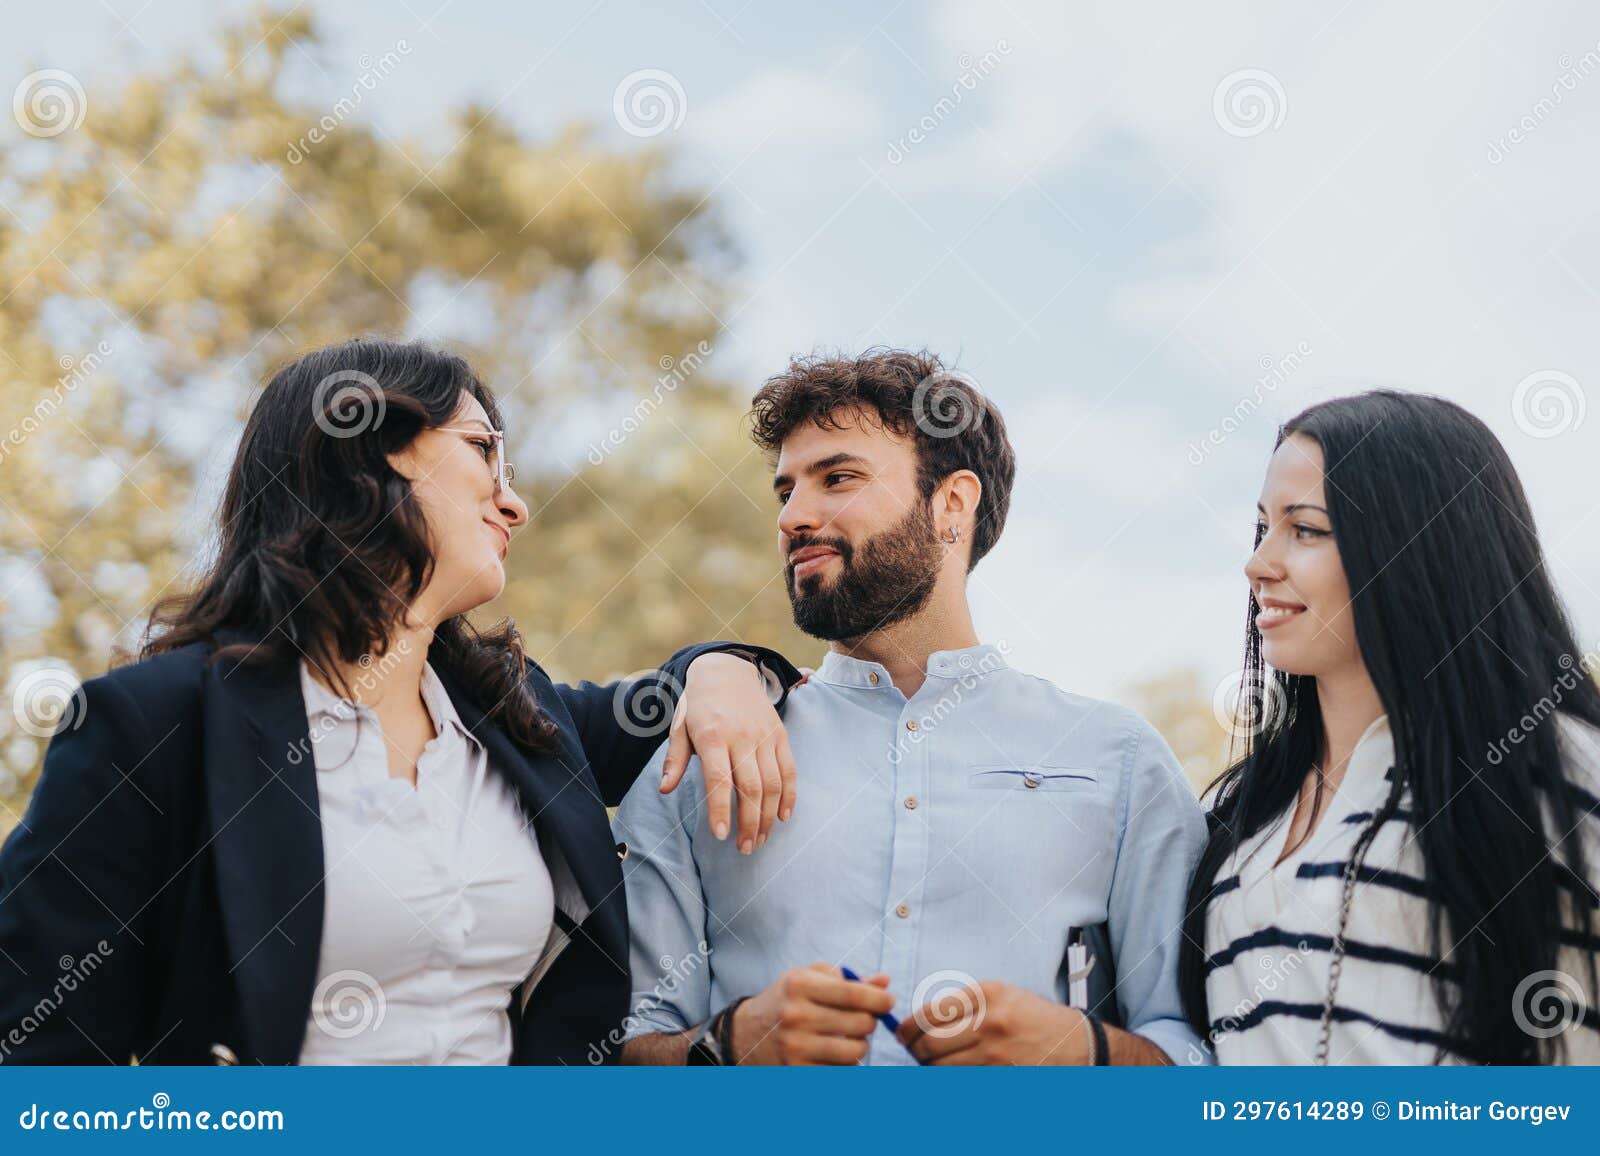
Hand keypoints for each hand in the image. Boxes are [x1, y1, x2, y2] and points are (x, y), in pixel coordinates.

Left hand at [664, 652, 796, 852]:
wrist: (727, 670)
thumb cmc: (698, 704)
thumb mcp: (680, 726)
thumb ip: (675, 759)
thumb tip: (664, 790)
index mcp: (713, 736)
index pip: (719, 779)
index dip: (721, 809)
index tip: (721, 835)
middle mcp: (742, 737)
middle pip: (750, 788)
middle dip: (749, 823)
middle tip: (745, 849)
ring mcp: (764, 736)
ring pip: (772, 783)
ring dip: (769, 817)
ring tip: (760, 840)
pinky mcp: (780, 736)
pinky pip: (789, 770)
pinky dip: (789, 796)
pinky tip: (783, 817)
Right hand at [730, 964, 893, 1064]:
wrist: (748, 1033)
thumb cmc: (788, 1000)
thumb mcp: (810, 978)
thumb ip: (848, 979)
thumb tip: (884, 982)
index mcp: (800, 985)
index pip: (852, 993)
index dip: (879, 999)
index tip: (888, 1002)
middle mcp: (796, 1015)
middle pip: (860, 1024)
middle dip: (869, 1022)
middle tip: (863, 1020)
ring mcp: (795, 1047)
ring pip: (855, 1051)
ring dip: (860, 1045)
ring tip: (849, 1037)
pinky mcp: (797, 1072)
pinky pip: (842, 1072)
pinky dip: (846, 1064)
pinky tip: (836, 1054)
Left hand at [896, 980, 1091, 1064]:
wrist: (1074, 1044)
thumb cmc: (1032, 1017)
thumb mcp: (1000, 995)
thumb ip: (963, 1004)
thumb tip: (922, 1021)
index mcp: (986, 995)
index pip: (930, 1012)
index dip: (908, 1026)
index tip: (902, 1032)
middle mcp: (989, 1023)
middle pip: (930, 1043)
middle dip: (913, 1050)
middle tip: (911, 1050)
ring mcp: (996, 1054)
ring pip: (942, 1068)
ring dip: (929, 1069)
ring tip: (928, 1064)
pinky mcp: (1001, 1078)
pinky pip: (961, 1083)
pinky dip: (949, 1081)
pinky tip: (949, 1076)